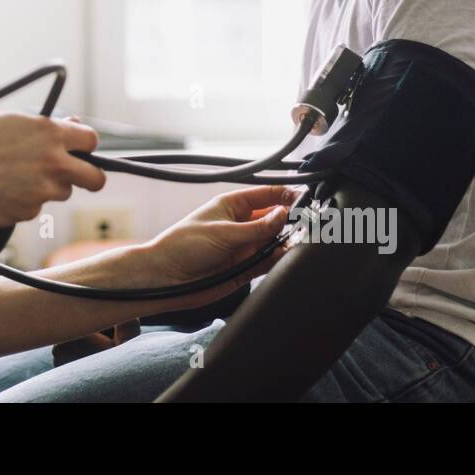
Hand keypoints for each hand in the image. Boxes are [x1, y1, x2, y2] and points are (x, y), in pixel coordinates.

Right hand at [0, 113, 104, 227]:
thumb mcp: (9, 120)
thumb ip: (43, 127)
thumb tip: (69, 125)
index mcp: (49, 132)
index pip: (91, 140)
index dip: (85, 146)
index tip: (79, 150)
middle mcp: (52, 162)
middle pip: (95, 178)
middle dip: (90, 178)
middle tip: (77, 177)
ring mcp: (42, 191)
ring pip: (62, 194)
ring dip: (48, 188)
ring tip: (15, 178)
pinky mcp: (27, 212)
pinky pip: (35, 208)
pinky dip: (23, 202)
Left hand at [134, 185, 303, 309]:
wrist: (166, 279)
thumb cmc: (183, 246)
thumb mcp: (222, 233)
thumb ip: (256, 228)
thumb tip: (283, 215)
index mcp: (232, 206)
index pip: (266, 195)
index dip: (286, 196)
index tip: (304, 199)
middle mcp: (241, 224)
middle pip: (275, 219)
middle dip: (291, 220)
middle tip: (308, 224)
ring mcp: (245, 246)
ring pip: (275, 241)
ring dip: (287, 242)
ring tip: (298, 241)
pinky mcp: (246, 268)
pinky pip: (269, 261)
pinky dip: (280, 260)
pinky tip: (286, 256)